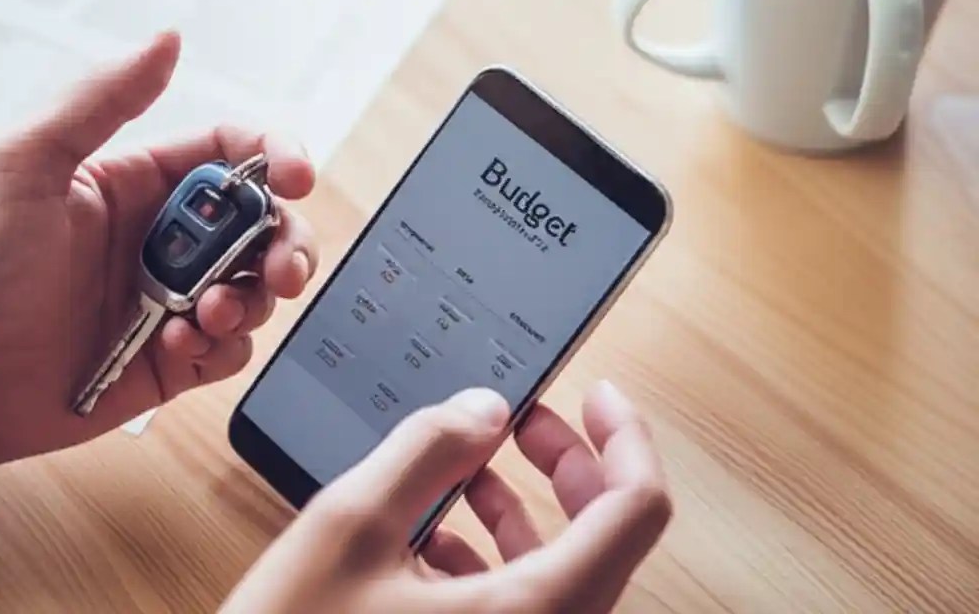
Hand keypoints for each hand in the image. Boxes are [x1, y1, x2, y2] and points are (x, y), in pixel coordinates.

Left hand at [0, 32, 318, 469]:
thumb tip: (167, 40)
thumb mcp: (26, 162)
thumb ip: (100, 99)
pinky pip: (231, 349)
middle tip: (283, 269)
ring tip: (205, 315)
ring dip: (251, 299)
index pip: (230, 152)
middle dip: (287, 242)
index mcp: (137, 182)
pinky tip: (175, 346)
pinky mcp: (173, 360)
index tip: (297, 177)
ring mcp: (171, 300)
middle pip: (263, 225)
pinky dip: (220, 346)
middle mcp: (162, 239)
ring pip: (257, 289)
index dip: (276, 155)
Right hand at [223, 382, 671, 613]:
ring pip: (561, 576)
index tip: (596, 396)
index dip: (625, 437)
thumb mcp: (351, 526)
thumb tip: (482, 411)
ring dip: (525, 513)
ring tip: (471, 470)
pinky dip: (495, 562)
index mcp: (536, 612)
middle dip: (566, 467)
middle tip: (525, 423)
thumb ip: (427, 450)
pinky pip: (524, 609)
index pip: (635, 509)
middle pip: (605, 541)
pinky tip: (434, 537)